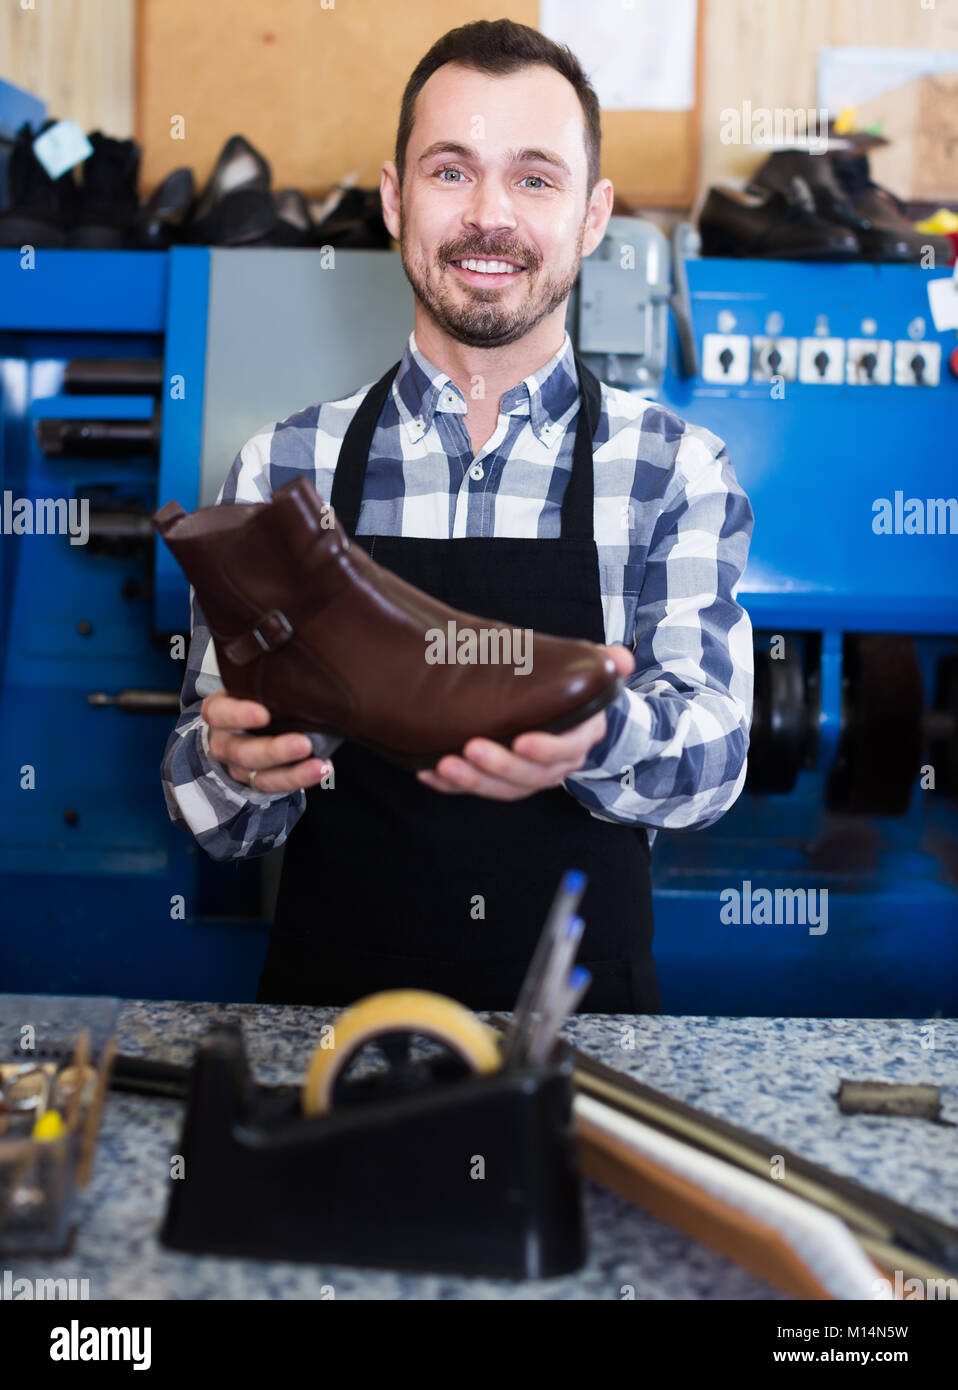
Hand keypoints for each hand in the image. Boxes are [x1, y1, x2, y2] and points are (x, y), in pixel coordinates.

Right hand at [201, 691, 332, 794]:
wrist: (244, 726)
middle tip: (303, 743)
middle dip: (274, 751)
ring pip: (261, 778)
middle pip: (243, 752)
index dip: (239, 715)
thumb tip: (308, 673)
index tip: (264, 714)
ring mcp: (239, 767)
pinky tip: (323, 768)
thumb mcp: (250, 687)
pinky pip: (278, 786)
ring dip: (294, 774)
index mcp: (219, 712)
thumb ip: (270, 683)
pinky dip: (302, 779)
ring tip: (319, 766)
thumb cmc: (252, 699)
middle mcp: (224, 742)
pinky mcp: (258, 781)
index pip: (219, 714)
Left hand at [417, 644, 633, 801]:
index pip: (566, 752)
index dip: (546, 749)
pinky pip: (475, 789)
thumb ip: (602, 664)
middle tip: (470, 748)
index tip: (521, 740)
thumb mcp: (586, 674)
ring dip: (471, 780)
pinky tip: (426, 773)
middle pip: (529, 776)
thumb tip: (621, 659)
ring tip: (442, 764)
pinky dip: (450, 786)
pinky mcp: (498, 781)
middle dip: (498, 766)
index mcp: (578, 739)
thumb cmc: (565, 690)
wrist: (554, 710)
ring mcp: (525, 777)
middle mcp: (554, 765)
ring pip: (502, 788)